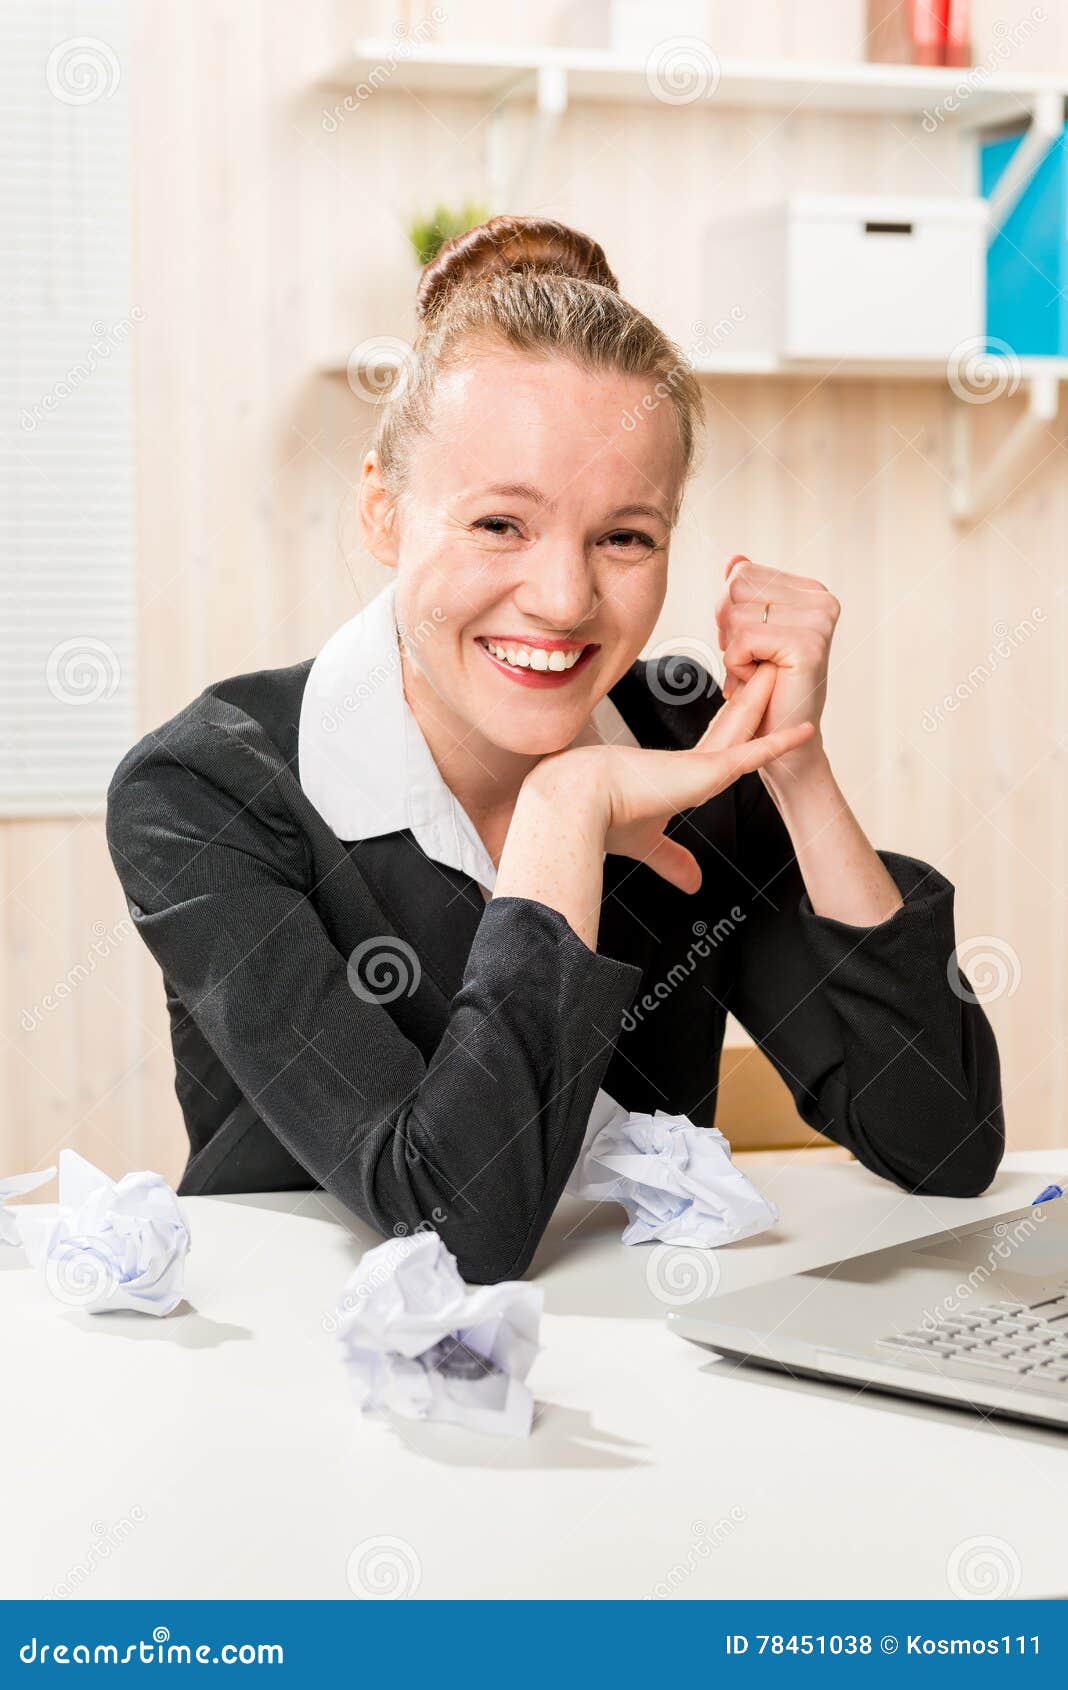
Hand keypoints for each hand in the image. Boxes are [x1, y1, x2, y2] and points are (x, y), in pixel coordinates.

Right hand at [530, 662, 814, 893]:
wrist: (575, 803)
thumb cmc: (598, 821)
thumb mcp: (646, 845)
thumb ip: (672, 861)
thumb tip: (695, 885)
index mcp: (676, 779)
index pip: (714, 749)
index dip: (730, 730)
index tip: (744, 714)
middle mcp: (691, 768)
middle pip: (731, 728)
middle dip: (750, 702)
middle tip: (770, 672)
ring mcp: (699, 767)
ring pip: (742, 727)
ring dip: (763, 700)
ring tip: (783, 670)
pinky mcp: (704, 772)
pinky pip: (753, 754)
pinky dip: (780, 743)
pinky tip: (807, 732)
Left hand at [714, 555, 838, 780]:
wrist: (785, 740)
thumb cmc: (765, 686)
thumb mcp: (750, 630)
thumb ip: (744, 592)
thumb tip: (734, 558)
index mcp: (811, 590)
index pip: (741, 574)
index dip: (730, 612)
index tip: (754, 644)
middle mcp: (822, 600)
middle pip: (735, 589)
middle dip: (728, 630)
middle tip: (754, 662)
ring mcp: (819, 621)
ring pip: (734, 615)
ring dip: (733, 652)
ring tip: (760, 673)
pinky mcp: (807, 646)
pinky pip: (741, 641)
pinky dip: (737, 667)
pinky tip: (762, 681)